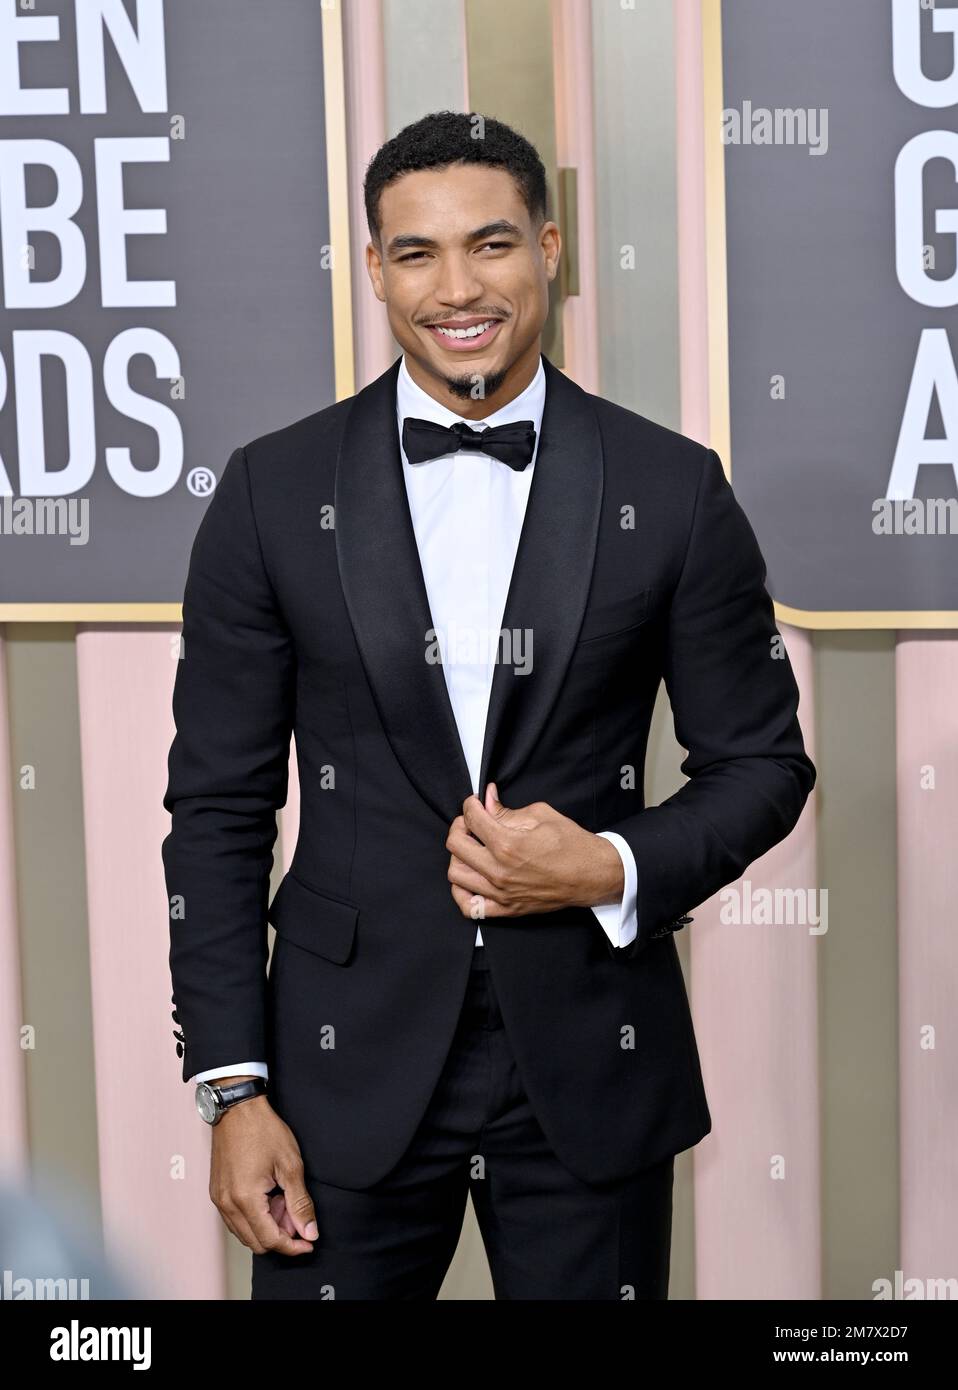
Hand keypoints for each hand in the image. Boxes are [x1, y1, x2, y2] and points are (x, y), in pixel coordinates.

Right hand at [209, 1097, 317, 1254]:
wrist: (238, 1108)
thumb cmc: (264, 1130)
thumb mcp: (290, 1165)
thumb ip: (300, 1203)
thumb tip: (309, 1232)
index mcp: (245, 1199)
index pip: (270, 1240)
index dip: (293, 1246)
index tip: (309, 1243)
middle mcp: (227, 1204)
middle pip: (256, 1242)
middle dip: (281, 1236)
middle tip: (297, 1216)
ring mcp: (219, 1199)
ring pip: (245, 1233)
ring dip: (267, 1227)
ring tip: (284, 1202)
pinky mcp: (217, 1193)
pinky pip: (236, 1220)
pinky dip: (254, 1218)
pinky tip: (269, 1198)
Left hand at [445, 783, 624, 919]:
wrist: (593, 875)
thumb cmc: (572, 844)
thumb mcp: (541, 815)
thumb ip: (507, 810)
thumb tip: (488, 800)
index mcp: (507, 844)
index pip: (471, 818)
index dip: (470, 805)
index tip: (476, 803)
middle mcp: (499, 871)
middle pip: (455, 845)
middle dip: (460, 826)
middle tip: (471, 822)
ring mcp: (501, 893)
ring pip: (456, 875)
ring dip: (458, 856)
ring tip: (472, 848)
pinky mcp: (507, 908)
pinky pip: (470, 907)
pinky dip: (462, 892)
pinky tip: (470, 878)